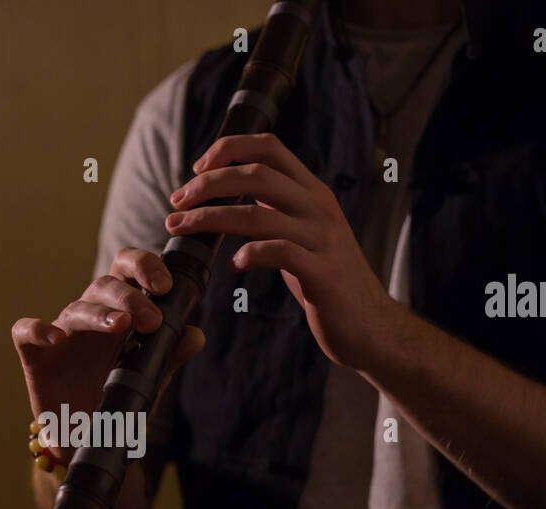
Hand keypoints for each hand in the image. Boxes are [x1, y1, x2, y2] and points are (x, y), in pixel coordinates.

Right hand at [11, 247, 205, 460]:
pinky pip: (26, 331)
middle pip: (105, 284)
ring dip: (99, 313)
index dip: (145, 267)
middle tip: (152, 320)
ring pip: (77, 308)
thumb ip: (169, 355)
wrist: (84, 438)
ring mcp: (62, 333)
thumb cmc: (114, 397)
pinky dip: (39, 330)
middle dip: (131, 296)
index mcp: (121, 313)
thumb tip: (195, 335)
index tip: (166, 286)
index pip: (129, 272)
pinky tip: (56, 338)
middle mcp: (91, 316)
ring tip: (119, 325)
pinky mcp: (35, 355)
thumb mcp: (147, 378)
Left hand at [165, 132, 397, 368]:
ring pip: (260, 214)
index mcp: (312, 193)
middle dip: (208, 184)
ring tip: (181, 228)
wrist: (369, 324)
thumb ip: (275, 211)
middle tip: (176, 202)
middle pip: (257, 174)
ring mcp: (323, 239)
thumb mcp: (303, 234)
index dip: (229, 148)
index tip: (196, 168)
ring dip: (212, 218)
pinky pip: (280, 253)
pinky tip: (232, 264)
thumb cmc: (326, 280)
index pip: (270, 148)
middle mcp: (319, 208)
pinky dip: (250, 254)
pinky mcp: (323, 273)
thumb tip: (229, 196)